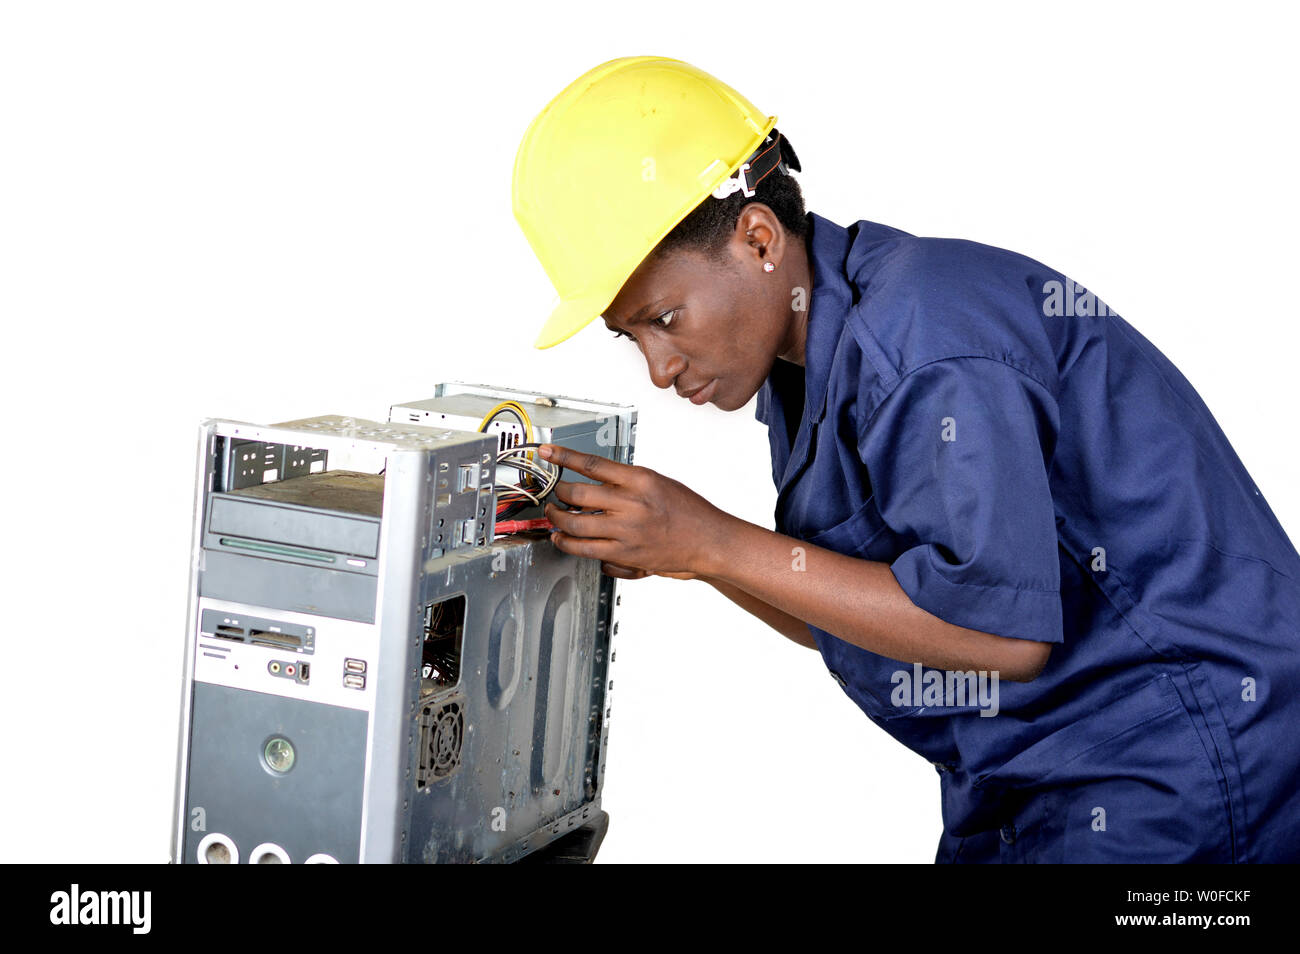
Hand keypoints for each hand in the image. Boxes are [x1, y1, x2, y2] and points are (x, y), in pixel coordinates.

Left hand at [537, 443, 728, 578]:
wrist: (709, 541)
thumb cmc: (689, 512)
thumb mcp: (658, 482)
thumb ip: (627, 481)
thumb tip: (596, 478)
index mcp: (639, 480)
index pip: (592, 464)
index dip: (564, 457)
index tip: (549, 452)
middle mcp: (631, 504)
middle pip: (576, 494)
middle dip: (557, 492)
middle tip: (554, 492)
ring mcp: (626, 531)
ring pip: (574, 524)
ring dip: (557, 519)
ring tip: (554, 515)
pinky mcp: (624, 554)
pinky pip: (584, 549)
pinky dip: (567, 543)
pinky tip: (562, 538)